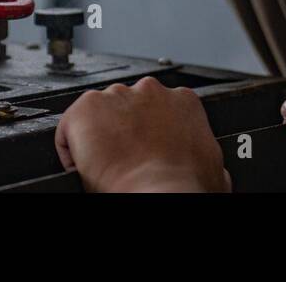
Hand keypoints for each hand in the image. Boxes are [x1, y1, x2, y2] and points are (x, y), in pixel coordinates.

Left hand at [55, 76, 230, 191]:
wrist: (159, 194)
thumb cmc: (184, 187)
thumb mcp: (213, 169)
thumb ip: (206, 154)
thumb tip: (214, 169)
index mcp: (183, 101)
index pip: (162, 109)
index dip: (153, 132)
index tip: (150, 150)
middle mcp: (150, 90)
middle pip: (129, 107)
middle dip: (125, 130)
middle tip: (127, 159)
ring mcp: (116, 97)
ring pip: (100, 115)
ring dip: (99, 137)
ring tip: (106, 166)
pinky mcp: (86, 108)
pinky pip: (71, 128)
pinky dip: (73, 149)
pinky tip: (85, 167)